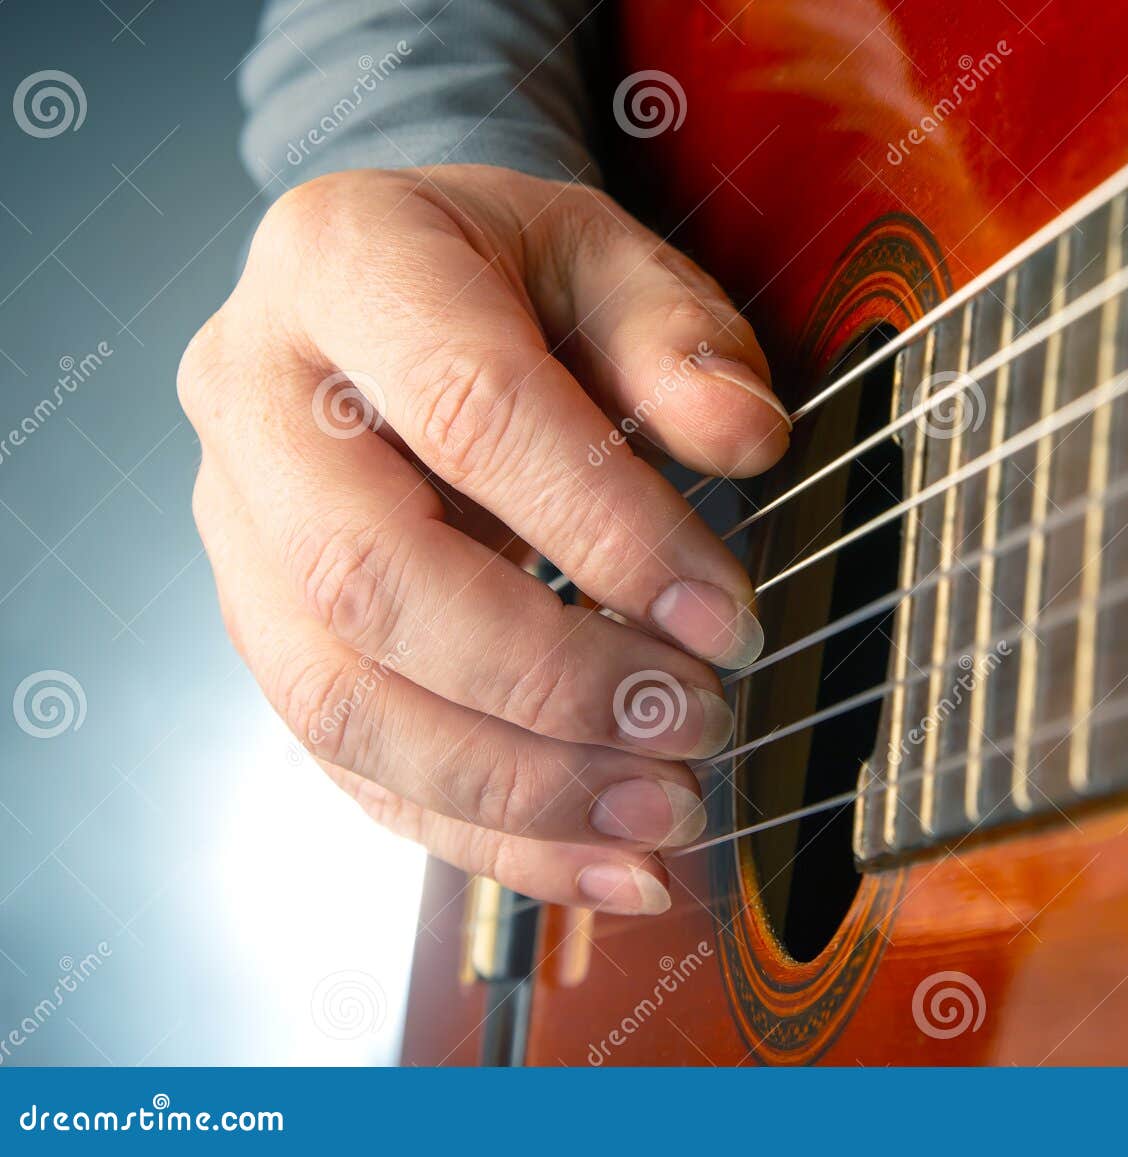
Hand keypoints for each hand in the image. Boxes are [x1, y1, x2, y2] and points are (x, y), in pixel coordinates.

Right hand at [180, 165, 788, 915]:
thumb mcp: (608, 258)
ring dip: (515, 786)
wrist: (401, 297)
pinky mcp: (264, 631)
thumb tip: (747, 438)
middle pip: (370, 576)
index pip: (469, 409)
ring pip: (339, 701)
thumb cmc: (513, 276)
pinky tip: (603, 861)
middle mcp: (256, 400)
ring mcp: (238, 530)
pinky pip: (350, 765)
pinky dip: (483, 833)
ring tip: (662, 813)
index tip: (727, 618)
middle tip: (695, 723)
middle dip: (550, 679)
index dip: (608, 528)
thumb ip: (678, 341)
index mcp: (343, 264)